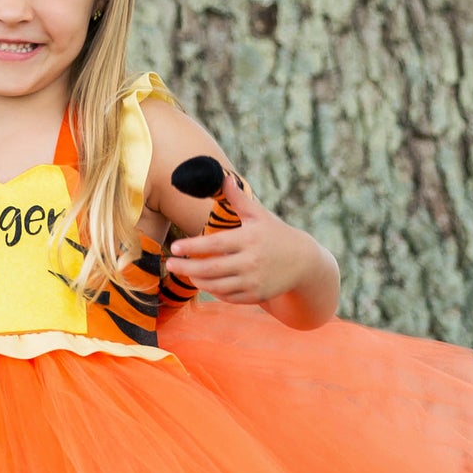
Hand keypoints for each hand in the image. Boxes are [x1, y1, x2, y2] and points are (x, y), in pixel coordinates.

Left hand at [162, 180, 316, 303]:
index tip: (175, 247)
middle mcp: (251, 261)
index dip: (193, 246)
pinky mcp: (255, 295)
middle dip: (186, 268)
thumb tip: (223, 176)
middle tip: (169, 264)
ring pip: (216, 285)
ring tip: (185, 272)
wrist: (304, 263)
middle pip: (211, 268)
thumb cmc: (276, 234)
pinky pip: (227, 296)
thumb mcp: (260, 215)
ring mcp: (253, 281)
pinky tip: (204, 282)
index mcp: (249, 239)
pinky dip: (213, 291)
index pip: (214, 244)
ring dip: (197, 280)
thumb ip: (239, 198)